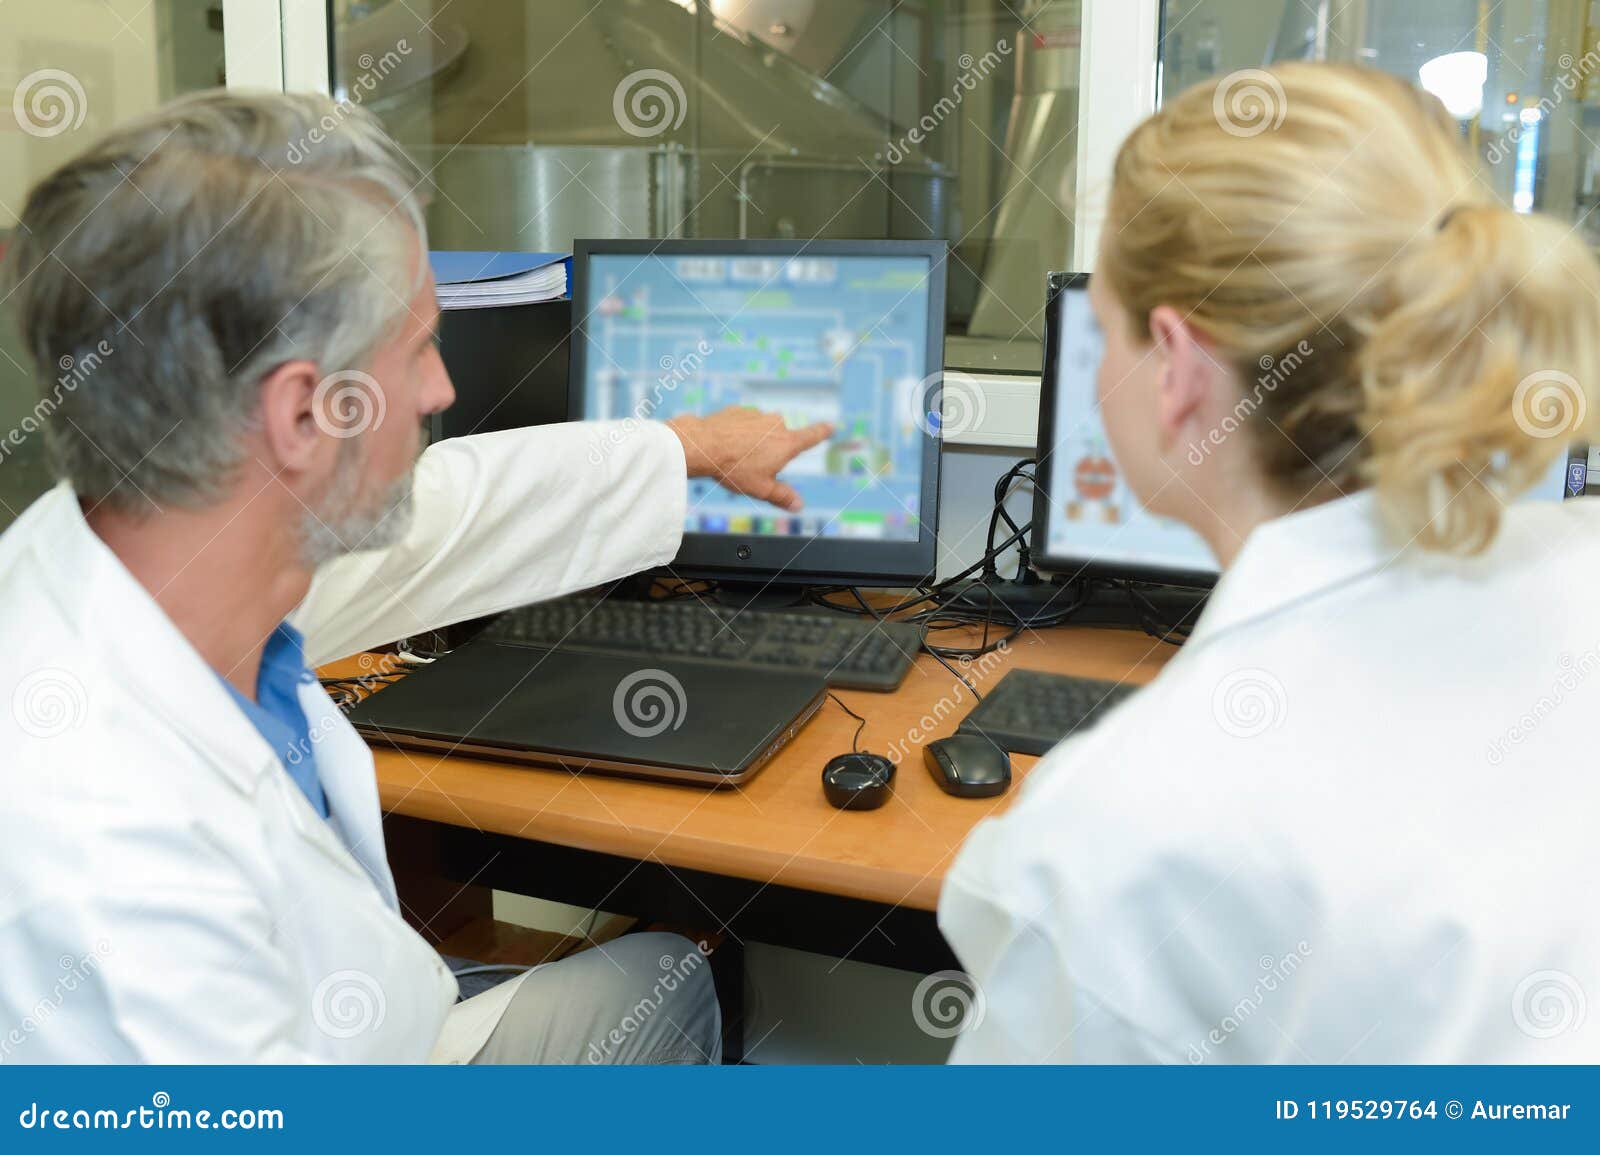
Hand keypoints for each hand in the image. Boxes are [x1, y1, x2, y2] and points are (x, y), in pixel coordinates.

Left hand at [666, 407, 833, 512]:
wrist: (703, 446)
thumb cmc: (734, 468)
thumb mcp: (761, 489)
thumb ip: (782, 496)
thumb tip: (798, 505)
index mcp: (786, 443)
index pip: (811, 436)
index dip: (822, 432)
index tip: (831, 426)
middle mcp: (776, 424)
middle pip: (779, 440)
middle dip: (769, 452)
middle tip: (751, 467)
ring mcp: (756, 414)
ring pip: (759, 432)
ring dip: (752, 442)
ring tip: (734, 457)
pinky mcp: (738, 410)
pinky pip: (742, 424)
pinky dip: (737, 433)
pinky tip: (724, 445)